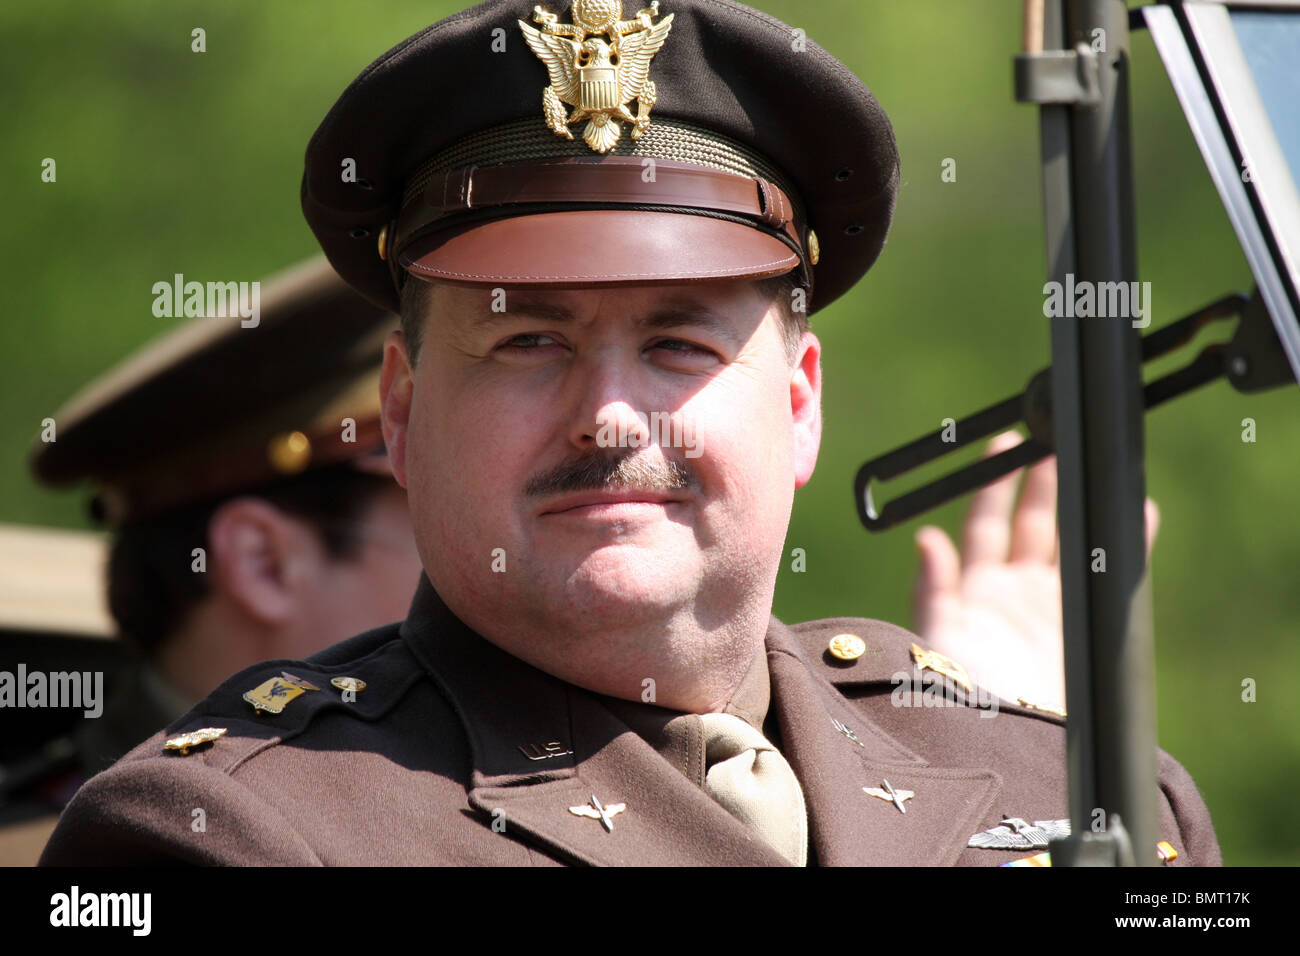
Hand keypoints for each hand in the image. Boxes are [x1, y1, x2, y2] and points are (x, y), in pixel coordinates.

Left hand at [912, 432, 1159, 710]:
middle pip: (1029, 522)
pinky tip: (1141, 516)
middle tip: (1055, 440)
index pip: (984, 521)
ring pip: (1068, 542)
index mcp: (972, 587)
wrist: (1002, 746)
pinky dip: (1126, 545)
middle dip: (1041, 482)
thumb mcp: (935, 642)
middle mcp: (1009, 591)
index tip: (1005, 445)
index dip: (994, 484)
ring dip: (1082, 507)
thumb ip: (932, 590)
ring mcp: (1046, 607)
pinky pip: (1107, 577)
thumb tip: (926, 536)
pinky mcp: (1079, 626)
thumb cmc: (955, 699)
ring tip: (1098, 468)